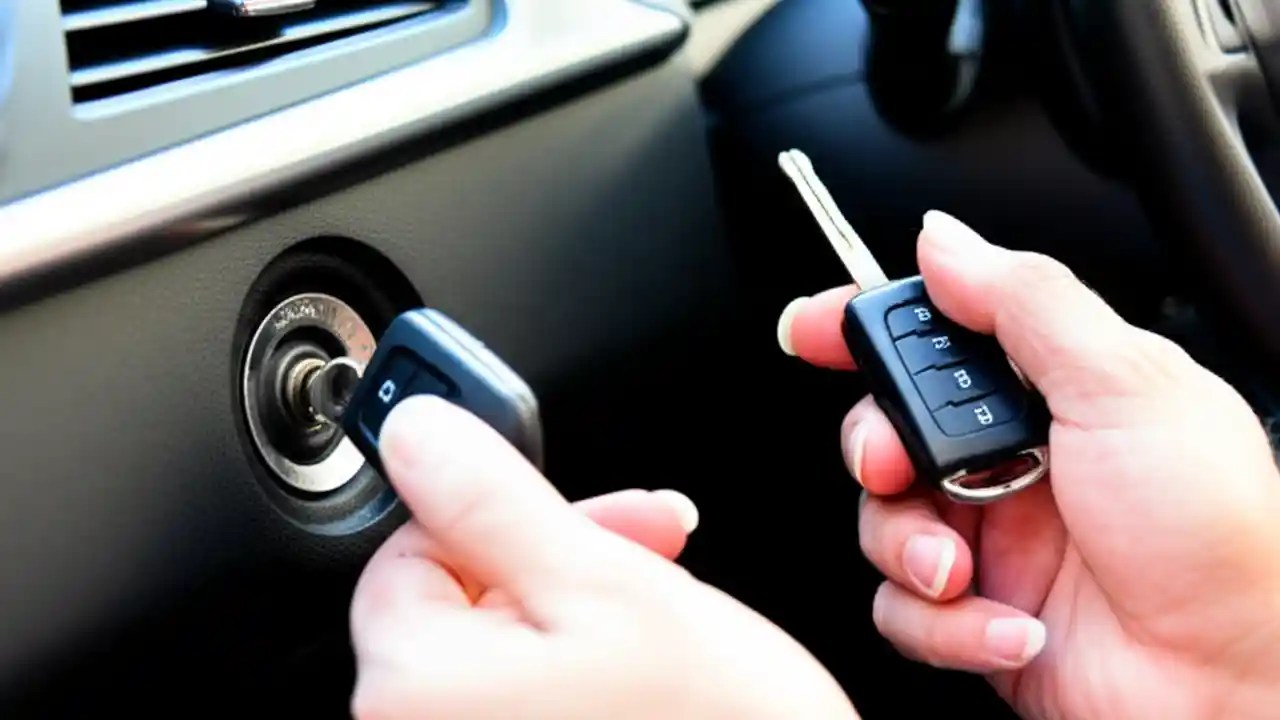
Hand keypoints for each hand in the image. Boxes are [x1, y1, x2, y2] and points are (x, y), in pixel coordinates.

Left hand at [349, 395, 857, 719]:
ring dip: (587, 603)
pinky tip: (651, 665)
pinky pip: (529, 698)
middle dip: (564, 554)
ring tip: (667, 610)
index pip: (411, 548)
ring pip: (508, 644)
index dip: (509, 512)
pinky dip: (586, 664)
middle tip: (651, 547)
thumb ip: (492, 500)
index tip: (590, 508)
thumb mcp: (607, 584)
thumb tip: (415, 432)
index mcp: (414, 686)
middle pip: (465, 597)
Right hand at [779, 211, 1279, 718]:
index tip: (812, 326)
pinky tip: (1007, 626)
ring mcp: (993, 540)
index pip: (936, 338)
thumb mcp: (1126, 385)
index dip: (864, 328)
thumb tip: (944, 241)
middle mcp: (1013, 461)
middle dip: (871, 446)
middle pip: (884, 429)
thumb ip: (1025, 301)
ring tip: (960, 569)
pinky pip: (904, 609)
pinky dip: (943, 625)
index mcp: (1051, 391)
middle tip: (891, 464)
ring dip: (908, 549)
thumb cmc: (1219, 536)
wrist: (1240, 682)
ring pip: (881, 522)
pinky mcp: (976, 615)